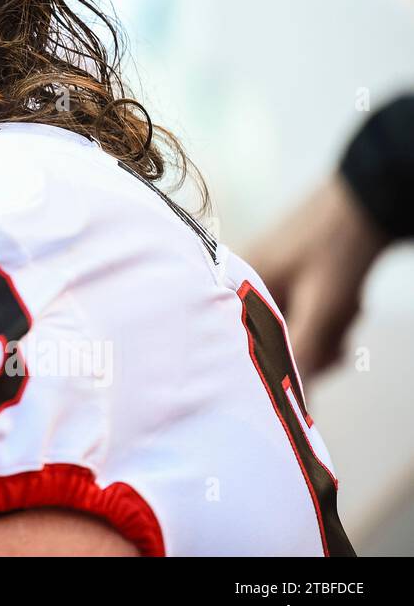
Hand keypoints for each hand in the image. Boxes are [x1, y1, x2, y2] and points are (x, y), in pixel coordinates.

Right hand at [247, 175, 390, 380]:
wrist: (368, 199)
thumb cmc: (336, 249)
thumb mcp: (322, 308)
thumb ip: (304, 357)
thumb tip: (293, 406)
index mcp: (237, 285)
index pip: (238, 344)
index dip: (267, 368)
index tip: (292, 390)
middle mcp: (243, 281)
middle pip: (267, 338)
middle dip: (307, 348)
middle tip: (338, 347)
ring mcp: (266, 276)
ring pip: (289, 326)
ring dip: (323, 332)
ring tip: (348, 315)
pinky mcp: (288, 274)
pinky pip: (301, 310)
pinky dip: (325, 316)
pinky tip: (346, 306)